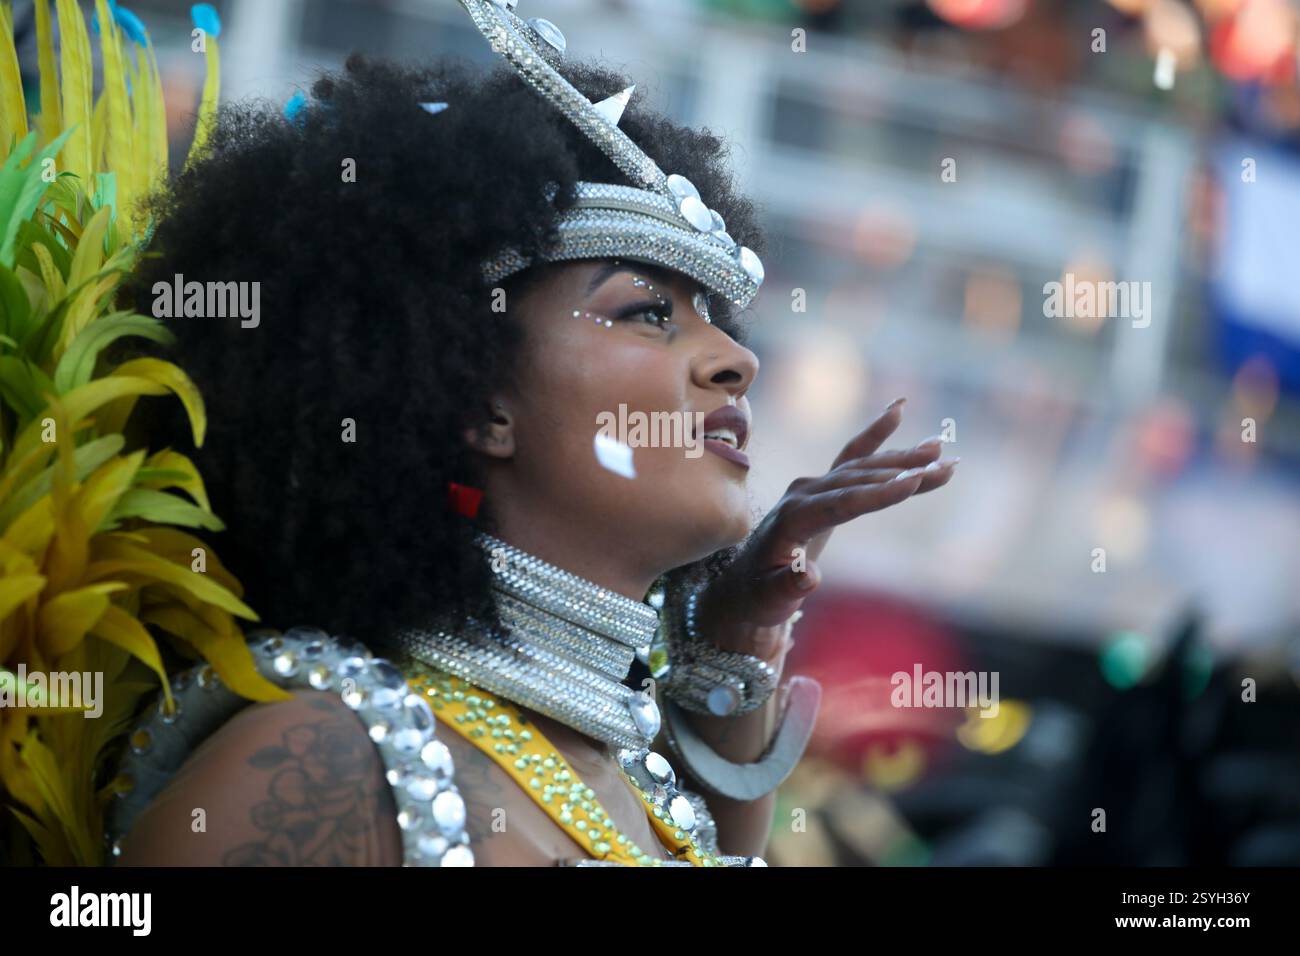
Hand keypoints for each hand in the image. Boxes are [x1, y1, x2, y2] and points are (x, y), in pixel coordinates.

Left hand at [696, 397, 956, 660]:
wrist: (744, 586)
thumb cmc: (759, 596)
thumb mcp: (770, 597)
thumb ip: (788, 586)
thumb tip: (809, 578)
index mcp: (794, 517)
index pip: (845, 501)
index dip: (881, 493)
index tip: (916, 482)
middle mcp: (803, 493)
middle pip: (861, 478)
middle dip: (905, 471)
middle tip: (946, 466)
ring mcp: (812, 485)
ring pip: (862, 466)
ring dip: (902, 457)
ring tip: (942, 449)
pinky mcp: (821, 486)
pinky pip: (851, 456)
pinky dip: (876, 435)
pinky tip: (899, 410)